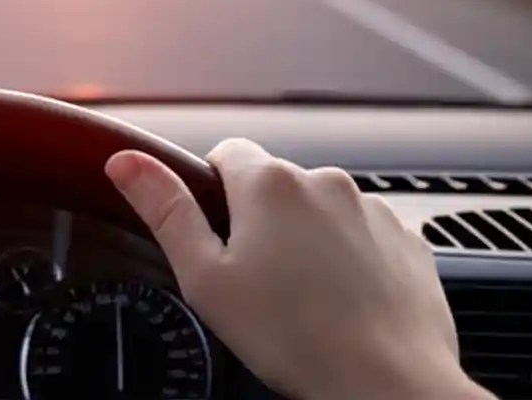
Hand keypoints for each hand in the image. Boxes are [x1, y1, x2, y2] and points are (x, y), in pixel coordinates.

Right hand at [105, 139, 492, 399]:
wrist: (388, 382)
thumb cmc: (294, 338)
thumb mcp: (204, 278)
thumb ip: (165, 210)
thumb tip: (125, 162)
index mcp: (269, 183)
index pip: (225, 154)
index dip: (211, 193)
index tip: (216, 238)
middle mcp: (325, 181)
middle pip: (273, 185)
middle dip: (259, 221)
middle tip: (253, 280)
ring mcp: (372, 209)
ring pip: (319, 210)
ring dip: (306, 238)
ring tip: (301, 297)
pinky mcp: (406, 240)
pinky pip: (362, 234)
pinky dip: (349, 258)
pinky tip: (340, 302)